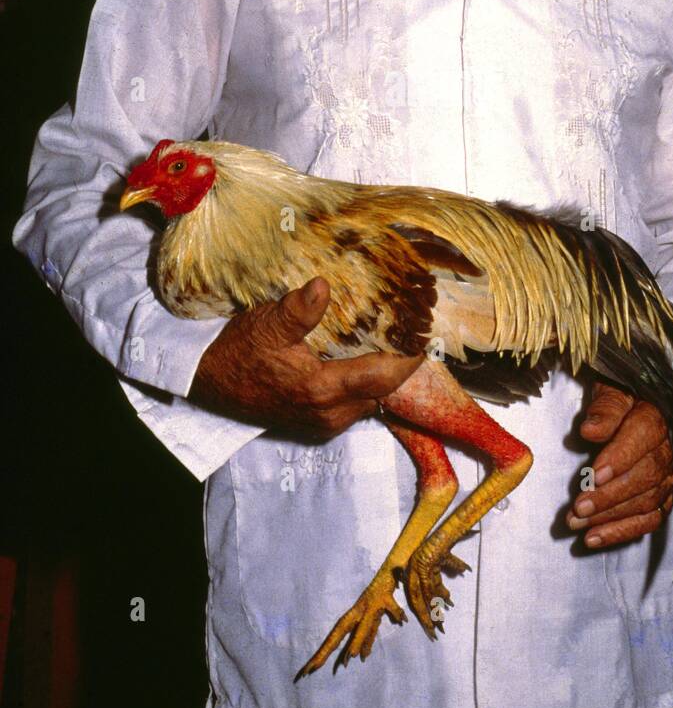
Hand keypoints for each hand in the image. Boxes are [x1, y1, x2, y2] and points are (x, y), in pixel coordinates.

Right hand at [188, 276, 423, 439]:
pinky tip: (368, 356)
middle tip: (416, 329)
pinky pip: (357, 402)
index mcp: (321, 390)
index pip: (383, 377)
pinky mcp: (319, 422)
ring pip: (372, 397)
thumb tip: (323, 286)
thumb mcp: (266, 325)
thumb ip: (298, 309)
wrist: (209, 383)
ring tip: (397, 338)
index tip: (427, 333)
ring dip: (385, 373)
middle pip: (383, 389)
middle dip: (402, 362)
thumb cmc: (238, 353)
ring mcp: (325, 422)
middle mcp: (329, 413)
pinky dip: (367, 381)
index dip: (410, 358)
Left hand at [566, 383, 672, 547]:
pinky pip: (650, 520)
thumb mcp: (609, 390)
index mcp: (656, 415)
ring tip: (576, 523)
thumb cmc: (619, 398)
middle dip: (610, 496)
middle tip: (578, 507)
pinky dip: (622, 532)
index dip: (620, 457)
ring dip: (611, 517)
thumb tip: (590, 431)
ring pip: (647, 501)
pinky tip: (594, 538)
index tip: (594, 473)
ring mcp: (670, 476)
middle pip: (646, 475)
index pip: (645, 436)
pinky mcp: (664, 497)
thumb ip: (604, 409)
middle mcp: (669, 449)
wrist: (637, 406)